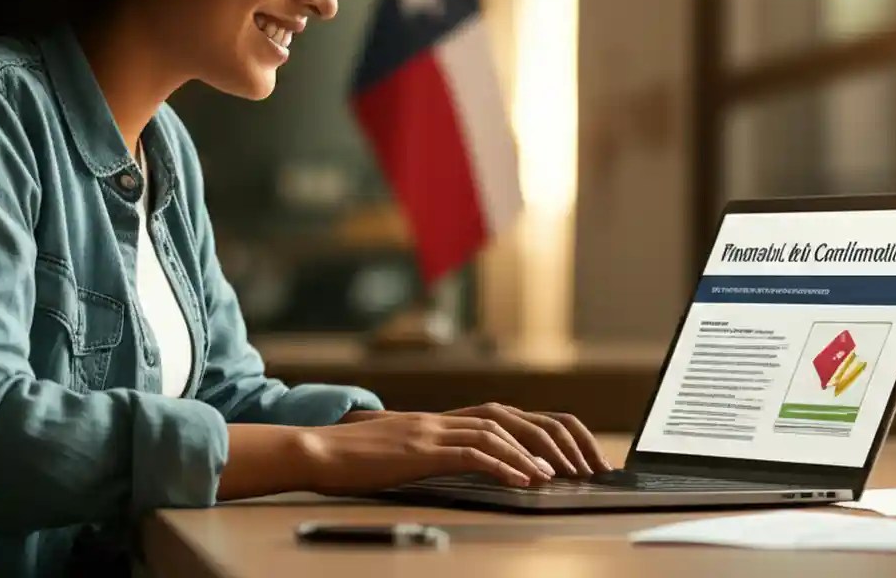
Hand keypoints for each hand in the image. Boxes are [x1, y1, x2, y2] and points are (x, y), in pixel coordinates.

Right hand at [342, 403, 613, 477]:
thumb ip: (431, 453)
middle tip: (580, 465)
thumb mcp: (402, 453)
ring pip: (496, 432)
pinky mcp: (419, 450)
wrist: (315, 452)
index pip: (505, 415)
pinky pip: (470, 454)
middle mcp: (442, 418)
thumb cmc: (353, 459)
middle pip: (512, 418)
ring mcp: (431, 431)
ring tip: (557, 476)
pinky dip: (501, 465)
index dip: (542, 430)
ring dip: (531, 454)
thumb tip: (465, 467)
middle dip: (551, 439)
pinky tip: (521, 480)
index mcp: (441, 419)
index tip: (569, 455)